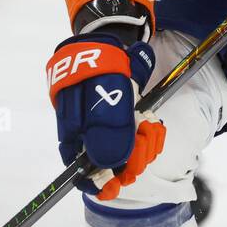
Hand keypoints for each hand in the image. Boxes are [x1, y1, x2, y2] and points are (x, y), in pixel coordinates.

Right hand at [46, 34, 165, 199]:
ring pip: (130, 154)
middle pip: (112, 167)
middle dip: (131, 159)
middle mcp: (91, 136)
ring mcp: (111, 129)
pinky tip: (151, 122)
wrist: (113, 40)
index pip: (81, 172)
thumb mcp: (104, 99)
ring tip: (146, 124)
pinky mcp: (129, 121)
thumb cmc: (101, 70)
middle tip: (142, 142)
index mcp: (75, 135)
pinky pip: (142, 139)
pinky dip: (150, 134)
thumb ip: (106, 131)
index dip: (98, 183)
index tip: (115, 185)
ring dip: (144, 144)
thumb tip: (108, 167)